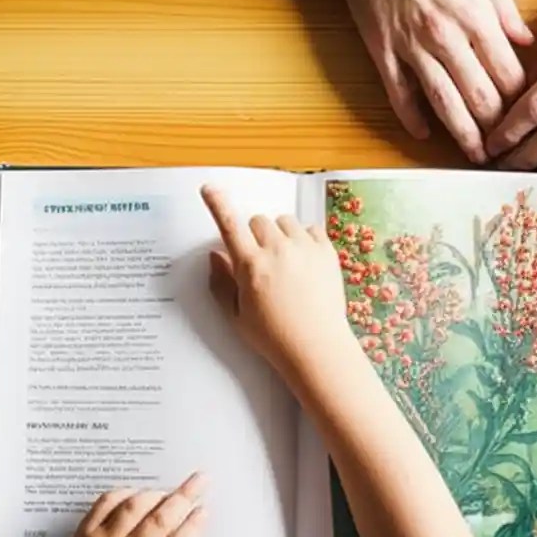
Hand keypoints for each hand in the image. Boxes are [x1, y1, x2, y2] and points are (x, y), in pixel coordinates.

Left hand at [37, 474, 206, 536]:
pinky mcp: (86, 530)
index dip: (194, 525)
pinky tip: (139, 494)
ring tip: (170, 491)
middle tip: (200, 481)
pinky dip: (128, 491)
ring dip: (157, 493)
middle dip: (184, 497)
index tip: (203, 511)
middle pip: (160, 521)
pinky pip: (109, 501)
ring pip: (136, 506)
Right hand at [200, 185, 354, 376]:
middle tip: (260, 259)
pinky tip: (303, 260)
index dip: (217, 204)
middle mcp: (277, 250)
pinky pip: (311, 228)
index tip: (210, 189)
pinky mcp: (327, 252)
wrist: (317, 348)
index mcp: (251, 266)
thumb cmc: (274, 336)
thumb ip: (222, 282)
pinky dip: (304, 238)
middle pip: (258, 220)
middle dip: (254, 235)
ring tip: (284, 260)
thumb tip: (216, 255)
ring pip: (284, 220)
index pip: (229, 225)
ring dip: (279, 233)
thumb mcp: (236, 315)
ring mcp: (304, 249)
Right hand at [337, 0, 532, 162]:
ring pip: (444, 102)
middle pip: (480, 96)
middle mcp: (447, 37)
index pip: (508, 74)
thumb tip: (526, 41)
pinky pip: (398, 92)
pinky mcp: (381, 48)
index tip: (529, 121)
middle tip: (507, 153)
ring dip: (462, 135)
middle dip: (497, 130)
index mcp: (475, 15)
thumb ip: (503, 7)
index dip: (521, 104)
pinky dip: (411, 117)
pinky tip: (423, 135)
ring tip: (475, 157)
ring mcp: (411, 46)